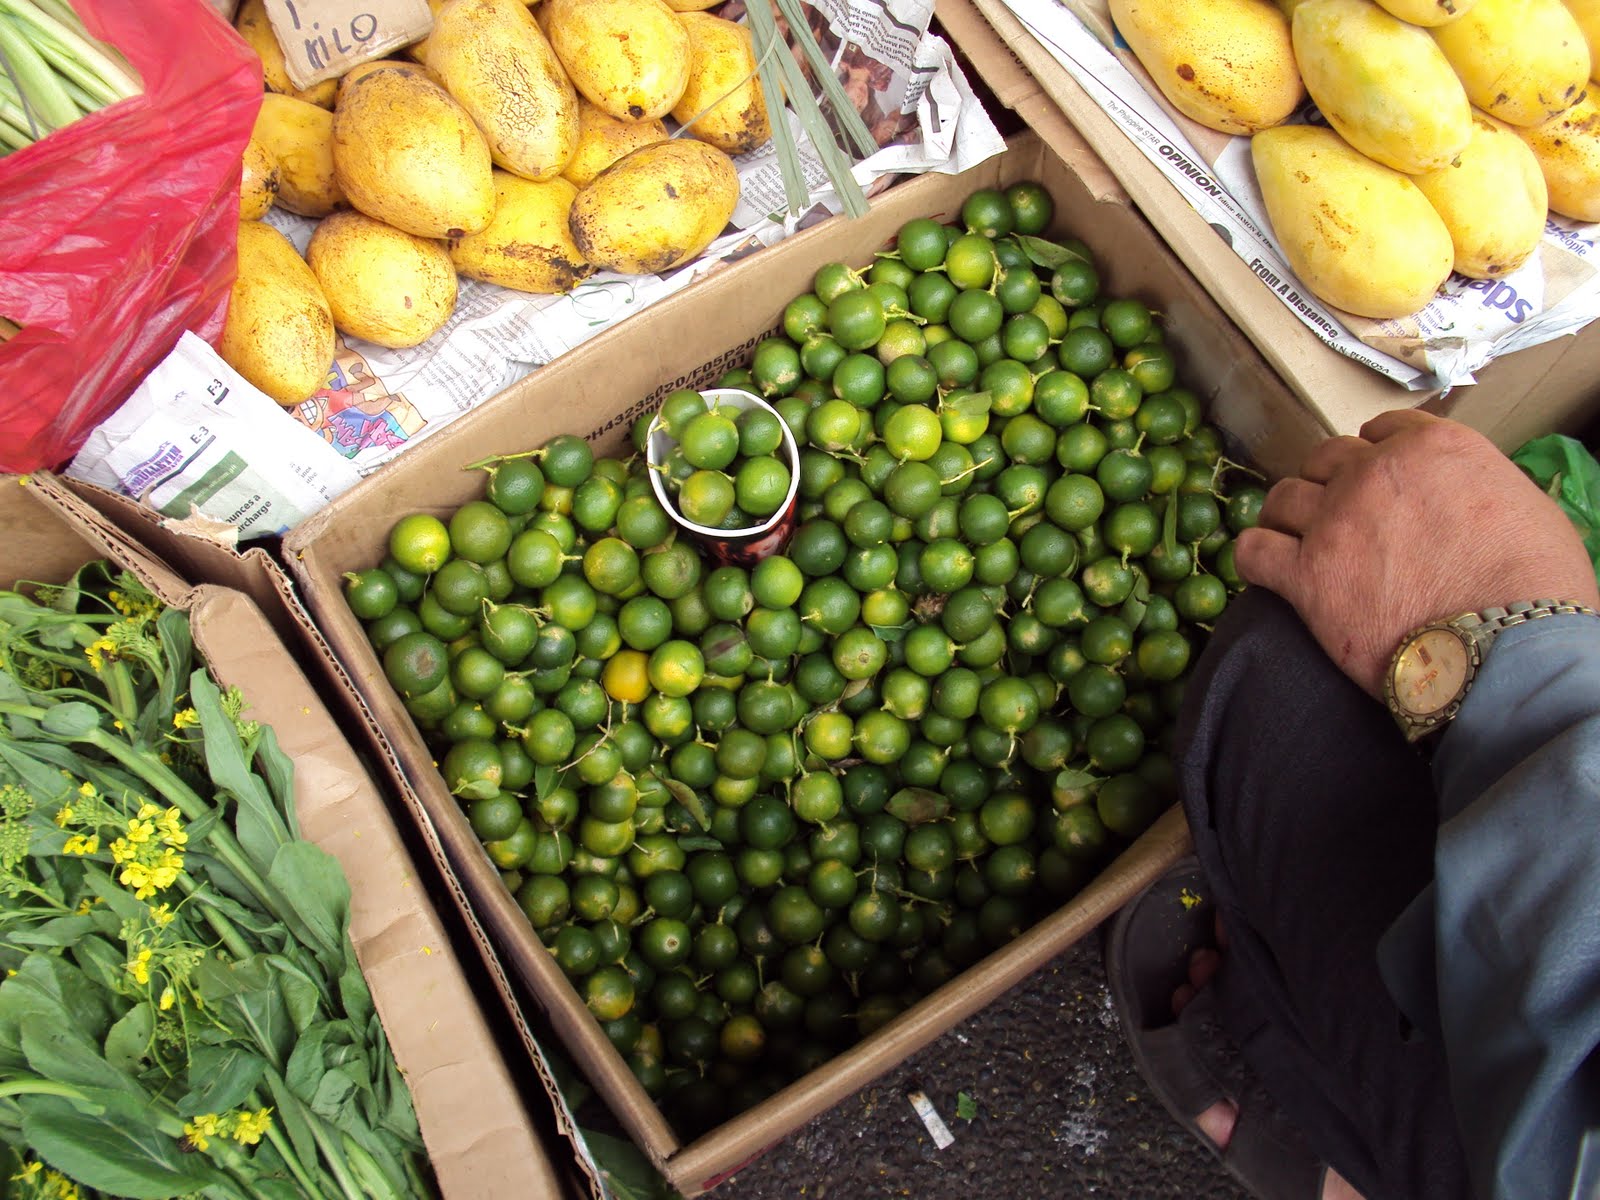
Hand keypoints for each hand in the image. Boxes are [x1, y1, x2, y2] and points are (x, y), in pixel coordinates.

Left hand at [1234, 410, 1599, 697]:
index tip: (1376, 480)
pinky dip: (1255, 557)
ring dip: (1288, 516)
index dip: (1375, 457)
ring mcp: (1334, 522)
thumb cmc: (1536, 586)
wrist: (1506, 646)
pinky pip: (1253, 550)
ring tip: (1299, 542)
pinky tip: (1267, 571)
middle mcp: (1374, 474)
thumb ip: (1478, 488)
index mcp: (1432, 448)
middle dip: (1330, 484)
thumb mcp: (1525, 509)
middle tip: (1340, 518)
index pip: (1382, 431)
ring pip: (1283, 497)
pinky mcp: (1305, 576)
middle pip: (1326, 460)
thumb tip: (1465, 499)